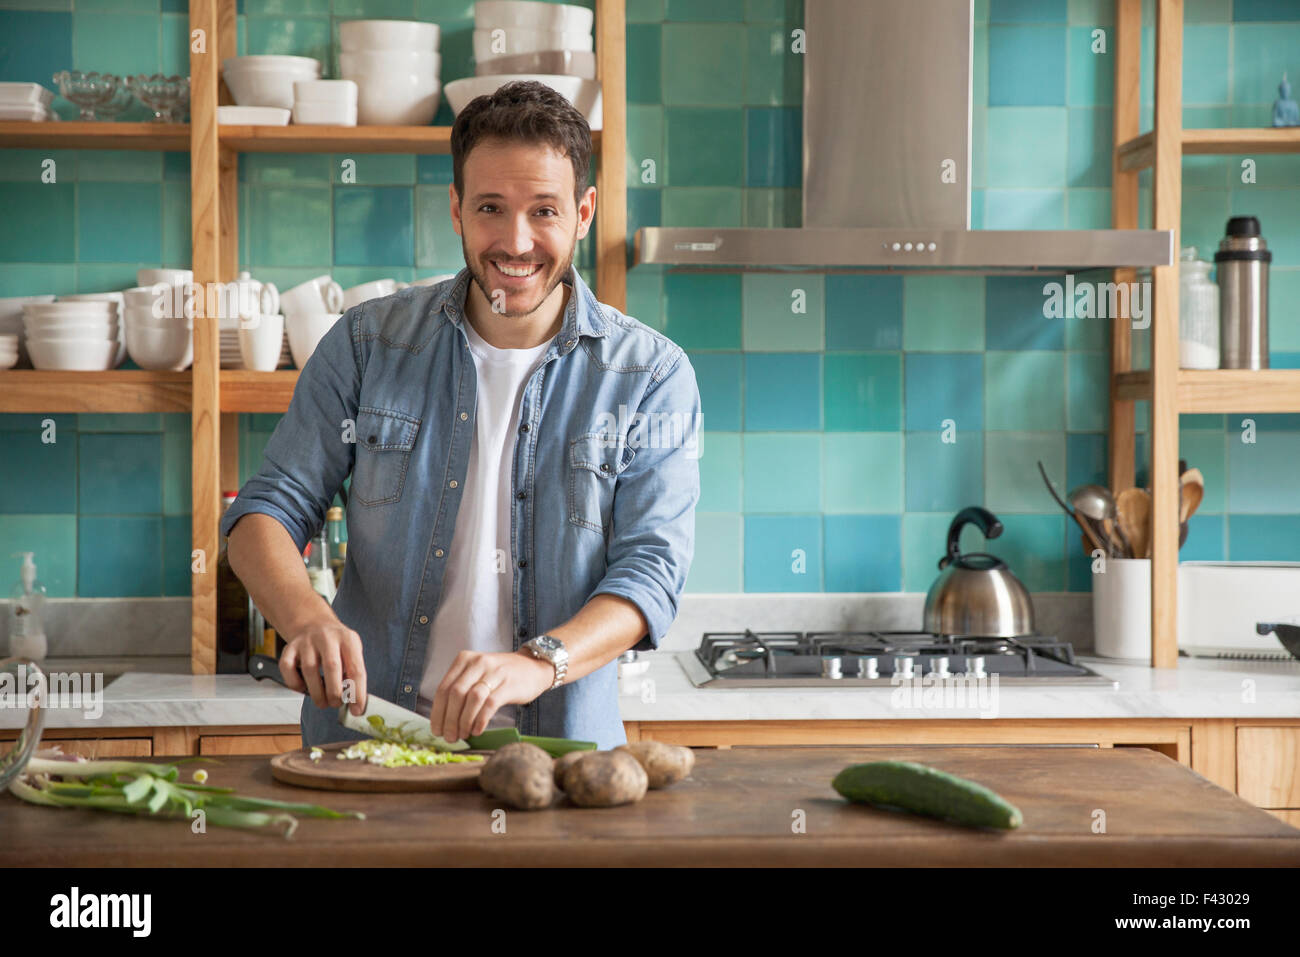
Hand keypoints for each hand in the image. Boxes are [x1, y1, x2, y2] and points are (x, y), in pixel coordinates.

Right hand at [279, 618, 367, 715]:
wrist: (314, 623)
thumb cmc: (336, 643)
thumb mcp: (352, 650)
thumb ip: (353, 672)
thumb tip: (355, 702)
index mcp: (348, 639)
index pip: (356, 668)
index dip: (357, 693)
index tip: (357, 710)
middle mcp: (327, 637)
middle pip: (332, 666)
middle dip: (335, 692)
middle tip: (336, 704)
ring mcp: (306, 641)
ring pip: (309, 669)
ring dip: (317, 692)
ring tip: (322, 701)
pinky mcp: (290, 647)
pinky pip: (288, 668)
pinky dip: (295, 683)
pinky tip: (303, 688)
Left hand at [429, 650, 553, 741]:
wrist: (534, 667)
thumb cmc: (502, 676)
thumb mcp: (478, 674)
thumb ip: (462, 690)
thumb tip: (443, 720)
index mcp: (464, 660)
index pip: (444, 688)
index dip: (437, 712)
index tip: (436, 730)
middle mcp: (478, 663)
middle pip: (455, 694)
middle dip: (449, 720)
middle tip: (449, 737)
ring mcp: (494, 672)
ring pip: (471, 699)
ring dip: (463, 721)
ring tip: (462, 735)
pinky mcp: (508, 684)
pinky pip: (490, 704)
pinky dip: (480, 720)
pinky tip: (477, 730)